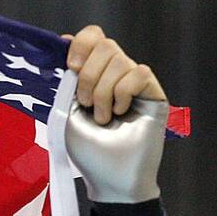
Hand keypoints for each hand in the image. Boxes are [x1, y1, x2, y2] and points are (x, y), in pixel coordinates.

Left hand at [62, 26, 168, 204]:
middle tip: (86, 104)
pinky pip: (138, 73)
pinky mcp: (153, 92)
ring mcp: (135, 82)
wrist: (111, 177)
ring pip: (120, 60)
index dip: (81, 44)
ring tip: (104, 119)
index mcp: (93, 75)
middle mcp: (115, 74)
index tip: (70, 66)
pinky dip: (123, 94)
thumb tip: (63, 40)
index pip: (93, 38)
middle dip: (88, 76)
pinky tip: (122, 114)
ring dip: (103, 93)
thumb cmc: (89, 150)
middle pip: (105, 44)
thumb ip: (66, 81)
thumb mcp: (67, 112)